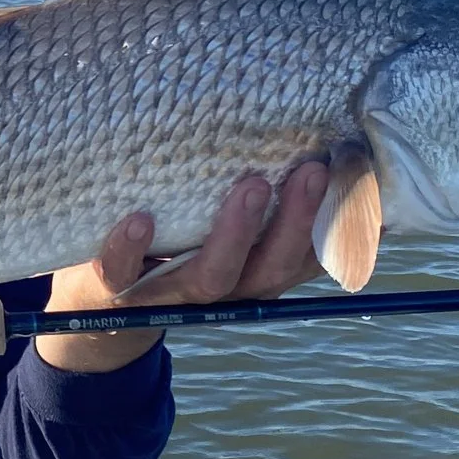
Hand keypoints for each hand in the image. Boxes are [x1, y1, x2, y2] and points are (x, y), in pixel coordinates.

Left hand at [37, 163, 329, 373]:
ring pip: (213, 276)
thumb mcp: (218, 222)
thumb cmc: (171, 244)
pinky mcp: (114, 287)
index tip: (364, 180)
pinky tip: (141, 221)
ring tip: (253, 185)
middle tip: (314, 170)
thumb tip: (329, 151)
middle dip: (296, 221)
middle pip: (271, 268)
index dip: (340, 227)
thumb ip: (261, 197)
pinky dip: (130, 248)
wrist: (95, 307)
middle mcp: (221, 287)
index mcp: (251, 272)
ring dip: (236, 233)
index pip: (307, 256)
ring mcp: (168, 291)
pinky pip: (121, 273)